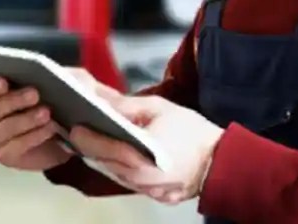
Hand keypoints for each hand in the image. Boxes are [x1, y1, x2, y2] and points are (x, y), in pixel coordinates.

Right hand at [0, 69, 120, 171]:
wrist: (70, 138)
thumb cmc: (60, 105)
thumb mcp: (66, 85)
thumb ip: (60, 76)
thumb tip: (60, 74)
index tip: (5, 82)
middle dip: (13, 101)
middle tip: (35, 94)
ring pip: (3, 130)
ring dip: (24, 121)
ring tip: (46, 114)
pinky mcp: (7, 155)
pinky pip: (12, 148)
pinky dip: (30, 138)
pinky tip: (48, 131)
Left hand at [67, 95, 223, 204]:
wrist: (223, 161)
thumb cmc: (193, 133)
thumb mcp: (159, 108)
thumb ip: (127, 106)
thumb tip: (102, 101)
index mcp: (142, 157)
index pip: (104, 148)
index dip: (86, 137)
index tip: (74, 127)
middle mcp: (141, 178)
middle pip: (105, 163)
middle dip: (89, 147)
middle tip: (77, 131)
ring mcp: (148, 190)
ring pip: (115, 174)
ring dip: (103, 158)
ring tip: (91, 140)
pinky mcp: (155, 195)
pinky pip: (130, 181)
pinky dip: (120, 167)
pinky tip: (114, 154)